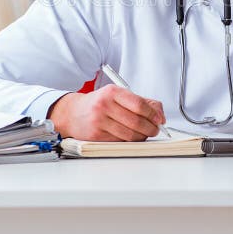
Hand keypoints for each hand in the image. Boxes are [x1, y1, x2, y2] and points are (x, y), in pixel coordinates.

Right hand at [49, 85, 165, 140]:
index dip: (153, 114)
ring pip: (130, 135)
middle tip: (155, 129)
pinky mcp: (96, 136)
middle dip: (151, 128)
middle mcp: (104, 105)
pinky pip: (120, 141)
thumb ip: (141, 102)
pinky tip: (131, 136)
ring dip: (142, 137)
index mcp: (112, 92)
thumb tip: (160, 115)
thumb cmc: (99, 104)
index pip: (139, 104)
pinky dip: (130, 141)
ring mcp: (99, 121)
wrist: (73, 113)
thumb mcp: (117, 95)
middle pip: (136, 121)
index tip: (159, 119)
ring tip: (144, 134)